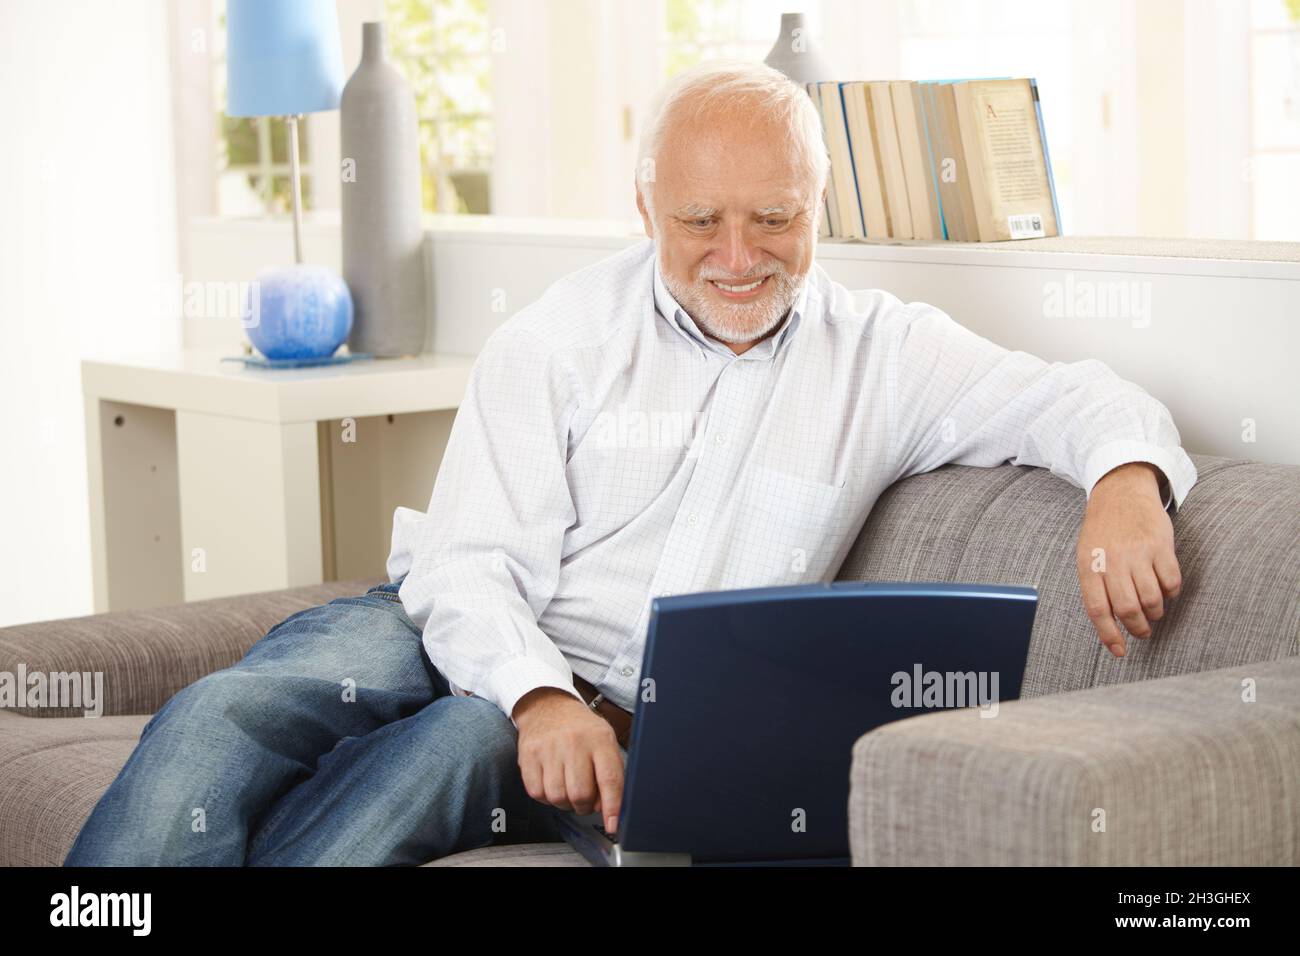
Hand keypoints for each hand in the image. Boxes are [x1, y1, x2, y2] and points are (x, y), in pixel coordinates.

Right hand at [512, 687, 624, 833]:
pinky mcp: (528, 756)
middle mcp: (574, 742)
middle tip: (585, 799)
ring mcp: (548, 748)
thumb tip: (608, 809)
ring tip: (567, 789)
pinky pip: (537, 793)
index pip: (610, 779)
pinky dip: (546, 797)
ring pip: (558, 797)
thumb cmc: (580, 729)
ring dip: (565, 803)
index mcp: (599, 739)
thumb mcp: (604, 741)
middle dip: (584, 806)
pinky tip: (552, 782)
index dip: (612, 807)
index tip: (613, 825)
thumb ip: (611, 774)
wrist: (547, 706)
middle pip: (581, 794)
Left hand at [1075, 462, 1182, 656]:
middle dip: (1138, 628)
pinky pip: (1172, 582)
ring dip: (1156, 613)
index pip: (1097, 609)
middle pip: (1128, 608)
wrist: (1120, 492)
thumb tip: (1109, 624)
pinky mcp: (1161, 546)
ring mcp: (1138, 553)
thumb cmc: (1102, 531)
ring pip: (1152, 599)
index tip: (1120, 651)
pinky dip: (1171, 594)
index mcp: (1089, 566)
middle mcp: (1112, 561)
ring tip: (1153, 611)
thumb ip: (1096, 586)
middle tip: (1143, 631)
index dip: (1109, 634)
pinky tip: (1165, 590)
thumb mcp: (1087, 556)